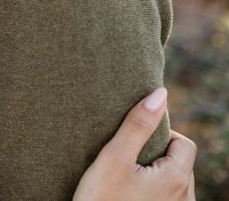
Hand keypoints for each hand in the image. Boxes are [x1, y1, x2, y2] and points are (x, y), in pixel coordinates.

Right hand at [74, 88, 195, 200]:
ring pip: (173, 181)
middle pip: (179, 162)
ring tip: (125, 178)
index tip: (132, 143)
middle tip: (125, 160)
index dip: (158, 136)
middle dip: (155, 155)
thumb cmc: (100, 198)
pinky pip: (167, 197)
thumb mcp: (114, 157)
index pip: (183, 143)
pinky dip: (152, 192)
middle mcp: (184, 197)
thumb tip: (160, 94)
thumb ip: (138, 124)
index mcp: (176, 178)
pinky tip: (128, 195)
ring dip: (154, 174)